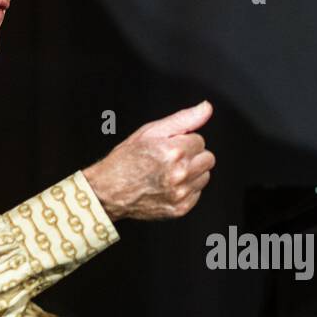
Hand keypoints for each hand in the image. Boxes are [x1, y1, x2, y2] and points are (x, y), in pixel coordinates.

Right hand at [82, 100, 215, 220]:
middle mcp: (180, 174)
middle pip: (208, 159)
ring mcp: (181, 193)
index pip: (200, 140)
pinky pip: (196, 194)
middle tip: (170, 159)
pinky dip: (186, 189)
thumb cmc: (125, 160)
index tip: (168, 147)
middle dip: (192, 156)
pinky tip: (168, 186)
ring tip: (168, 173)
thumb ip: (183, 119)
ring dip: (192, 173)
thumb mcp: (150, 131)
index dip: (183, 141)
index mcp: (174, 151)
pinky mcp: (180, 209)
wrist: (108, 191)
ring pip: (204, 176)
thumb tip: (206, 108)